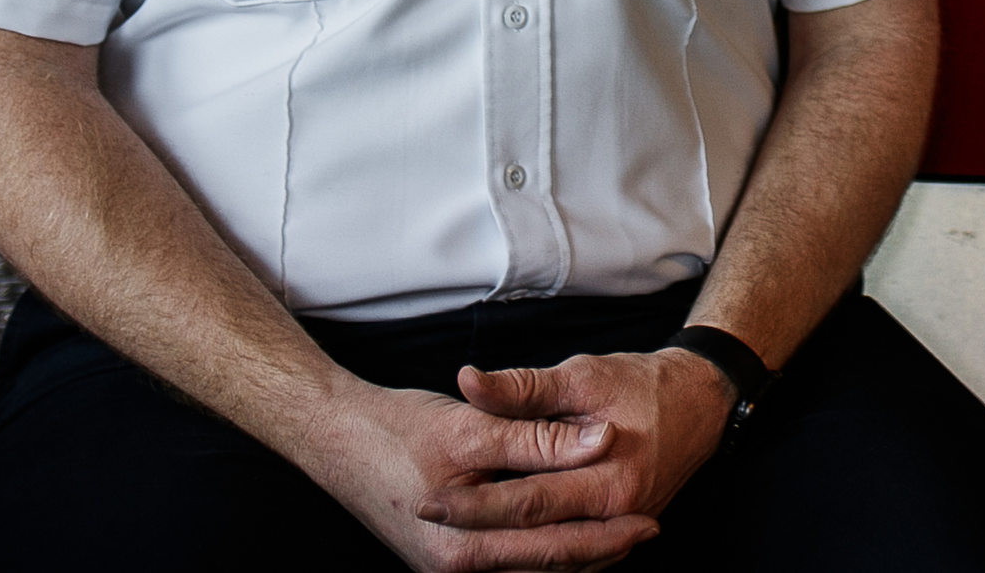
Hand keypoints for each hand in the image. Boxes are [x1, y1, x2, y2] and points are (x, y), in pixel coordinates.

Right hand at [303, 378, 659, 570]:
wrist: (336, 436)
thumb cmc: (399, 429)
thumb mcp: (472, 427)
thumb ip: (536, 439)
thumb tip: (602, 443)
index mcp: (462, 548)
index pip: (551, 548)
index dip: (604, 533)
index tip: (648, 517)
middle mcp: (453, 569)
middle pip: (544, 565)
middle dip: (598, 548)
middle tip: (648, 527)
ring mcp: (446, 565)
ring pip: (527, 565)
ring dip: (572, 550)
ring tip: (621, 529)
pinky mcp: (444, 553)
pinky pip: (506, 557)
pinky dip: (541, 546)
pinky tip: (567, 526)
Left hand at [434, 348, 738, 536]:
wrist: (700, 402)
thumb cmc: (640, 384)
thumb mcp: (582, 376)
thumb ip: (523, 388)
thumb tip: (468, 380)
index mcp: (611, 481)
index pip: (528, 502)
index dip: (474, 504)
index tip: (428, 499)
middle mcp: (618, 518)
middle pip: (534, 541)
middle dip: (477, 533)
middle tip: (426, 519)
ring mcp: (621, 532)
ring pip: (552, 560)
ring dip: (503, 554)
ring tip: (452, 541)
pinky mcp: (619, 535)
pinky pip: (571, 558)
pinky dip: (535, 557)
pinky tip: (498, 548)